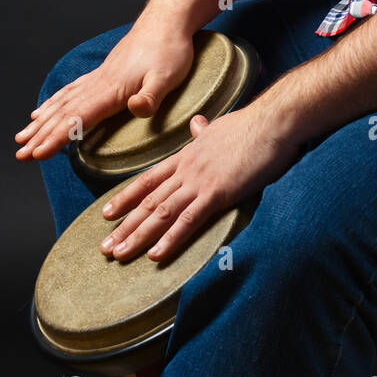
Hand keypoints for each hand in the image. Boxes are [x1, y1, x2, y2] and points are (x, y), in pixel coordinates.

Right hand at [14, 14, 195, 162]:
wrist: (165, 20)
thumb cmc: (170, 50)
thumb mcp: (168, 76)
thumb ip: (151, 95)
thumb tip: (134, 108)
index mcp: (111, 90)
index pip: (76, 118)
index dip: (55, 137)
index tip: (36, 154)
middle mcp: (98, 84)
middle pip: (62, 113)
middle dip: (40, 135)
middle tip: (20, 155)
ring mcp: (98, 78)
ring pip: (62, 103)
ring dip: (41, 122)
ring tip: (21, 137)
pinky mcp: (102, 74)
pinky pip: (70, 92)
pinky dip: (52, 104)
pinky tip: (42, 111)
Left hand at [98, 102, 294, 262]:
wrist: (272, 121)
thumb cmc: (253, 125)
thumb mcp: (221, 127)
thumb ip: (205, 131)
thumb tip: (197, 123)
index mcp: (187, 155)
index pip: (149, 180)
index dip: (126, 198)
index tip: (107, 214)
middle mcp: (187, 170)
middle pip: (149, 201)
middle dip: (125, 226)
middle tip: (105, 248)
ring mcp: (199, 181)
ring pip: (161, 213)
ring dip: (138, 236)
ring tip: (119, 255)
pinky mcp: (217, 193)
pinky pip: (189, 220)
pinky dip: (170, 239)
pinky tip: (156, 255)